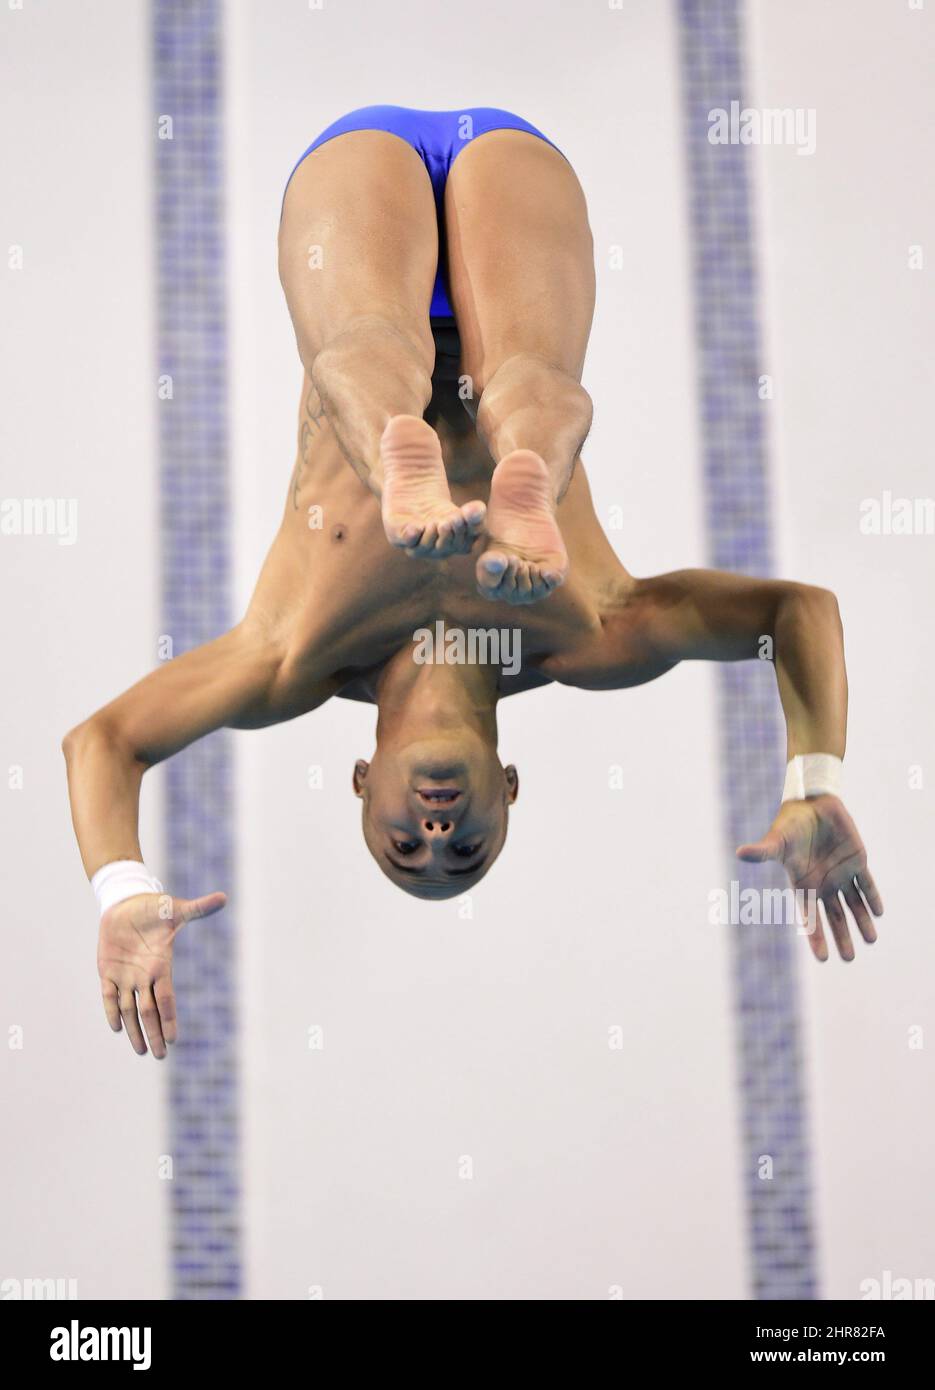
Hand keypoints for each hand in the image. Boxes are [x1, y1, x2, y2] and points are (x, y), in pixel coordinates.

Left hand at [97, 890, 225, 1056]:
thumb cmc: (155, 908)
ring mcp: (126, 975)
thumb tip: (224, 897)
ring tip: (141, 1051)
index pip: (166, 999)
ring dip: (134, 1030)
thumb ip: (198, 909)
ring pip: (129, 1009)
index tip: (173, 1040)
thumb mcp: (176, 909)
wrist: (128, 904)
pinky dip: (112, 1011)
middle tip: (159, 1056)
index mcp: (161, 966)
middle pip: (149, 1012)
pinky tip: (116, 1028)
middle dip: (154, 1034)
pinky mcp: (108, 971)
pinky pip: (109, 996)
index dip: (168, 1018)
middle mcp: (144, 976)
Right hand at [736, 795, 882, 961]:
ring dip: (862, 921)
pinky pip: (866, 883)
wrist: (810, 803)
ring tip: (871, 940)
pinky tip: (878, 912)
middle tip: (849, 958)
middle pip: (834, 916)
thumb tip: (739, 852)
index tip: (824, 958)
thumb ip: (762, 851)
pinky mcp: (856, 861)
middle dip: (842, 936)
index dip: (817, 938)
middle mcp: (823, 883)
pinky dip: (872, 898)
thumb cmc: (790, 823)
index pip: (810, 918)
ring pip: (853, 903)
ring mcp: (840, 873)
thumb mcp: (777, 841)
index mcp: (804, 884)